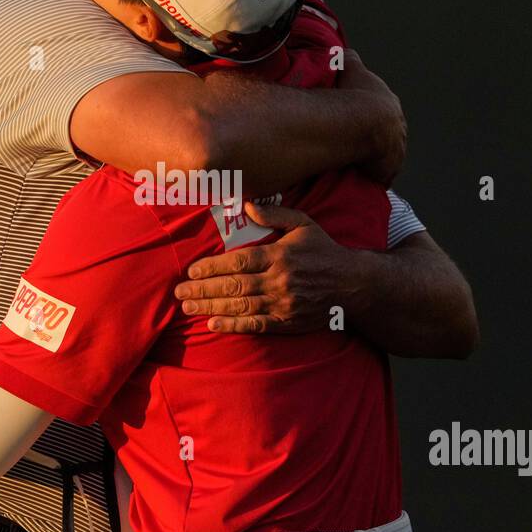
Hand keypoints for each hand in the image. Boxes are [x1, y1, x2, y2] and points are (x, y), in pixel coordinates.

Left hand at [173, 202, 351, 334]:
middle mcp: (280, 280)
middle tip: (179, 292)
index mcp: (281, 255)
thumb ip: (275, 214)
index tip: (192, 270)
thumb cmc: (324, 251)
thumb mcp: (304, 224)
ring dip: (211, 307)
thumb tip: (247, 205)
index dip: (213, 267)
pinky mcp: (288, 322)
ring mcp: (283, 304)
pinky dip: (233, 325)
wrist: (353, 285)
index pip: (239, 261)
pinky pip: (256, 325)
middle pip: (234, 285)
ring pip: (241, 306)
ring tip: (188, 307)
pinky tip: (213, 324)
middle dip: (203, 289)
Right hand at [339, 48, 406, 185]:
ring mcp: (395, 152)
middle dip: (374, 140)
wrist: (364, 122)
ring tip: (352, 163)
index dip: (369, 118)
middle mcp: (399, 130)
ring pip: (384, 158)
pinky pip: (378, 175)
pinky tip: (356, 176)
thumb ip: (349, 60)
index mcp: (391, 107)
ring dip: (371, 161)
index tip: (356, 122)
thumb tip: (343, 52)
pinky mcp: (387, 171)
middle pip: (387, 137)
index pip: (382, 114)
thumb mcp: (352, 69)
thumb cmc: (356, 95)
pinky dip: (369, 176)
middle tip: (354, 144)